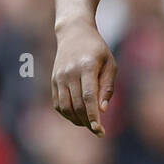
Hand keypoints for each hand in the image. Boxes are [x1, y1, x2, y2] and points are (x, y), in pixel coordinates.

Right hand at [51, 21, 117, 135]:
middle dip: (87, 122)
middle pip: (77, 105)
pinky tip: (77, 116)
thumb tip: (102, 110)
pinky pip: (58, 104)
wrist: (74, 32)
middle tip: (98, 131)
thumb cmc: (97, 50)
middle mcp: (70, 73)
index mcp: (86, 67)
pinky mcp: (53, 80)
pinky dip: (67, 114)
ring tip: (89, 124)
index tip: (99, 130)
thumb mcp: (110, 64)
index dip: (93, 116)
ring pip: (65, 107)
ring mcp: (59, 77)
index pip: (88, 97)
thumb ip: (107, 87)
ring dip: (77, 120)